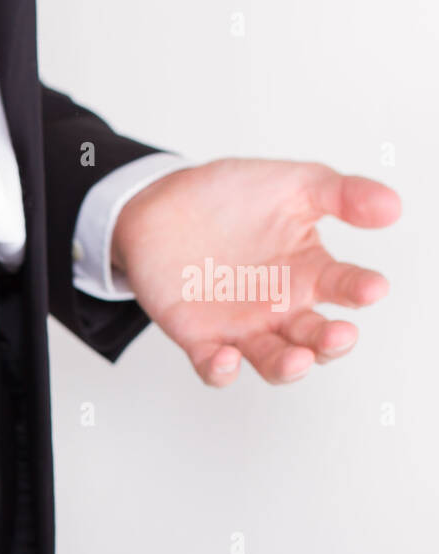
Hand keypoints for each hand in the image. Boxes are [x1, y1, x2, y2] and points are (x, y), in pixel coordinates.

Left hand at [111, 158, 400, 384]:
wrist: (160, 204)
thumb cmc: (230, 196)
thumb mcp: (293, 184)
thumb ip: (341, 194)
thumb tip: (393, 207)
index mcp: (308, 272)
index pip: (345, 287)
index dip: (361, 290)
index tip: (372, 287)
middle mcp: (280, 307)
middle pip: (315, 338)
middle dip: (331, 342)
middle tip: (340, 335)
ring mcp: (240, 326)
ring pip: (273, 361)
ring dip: (288, 367)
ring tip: (298, 360)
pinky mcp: (198, 337)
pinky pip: (212, 365)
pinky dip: (221, 369)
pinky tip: (226, 358)